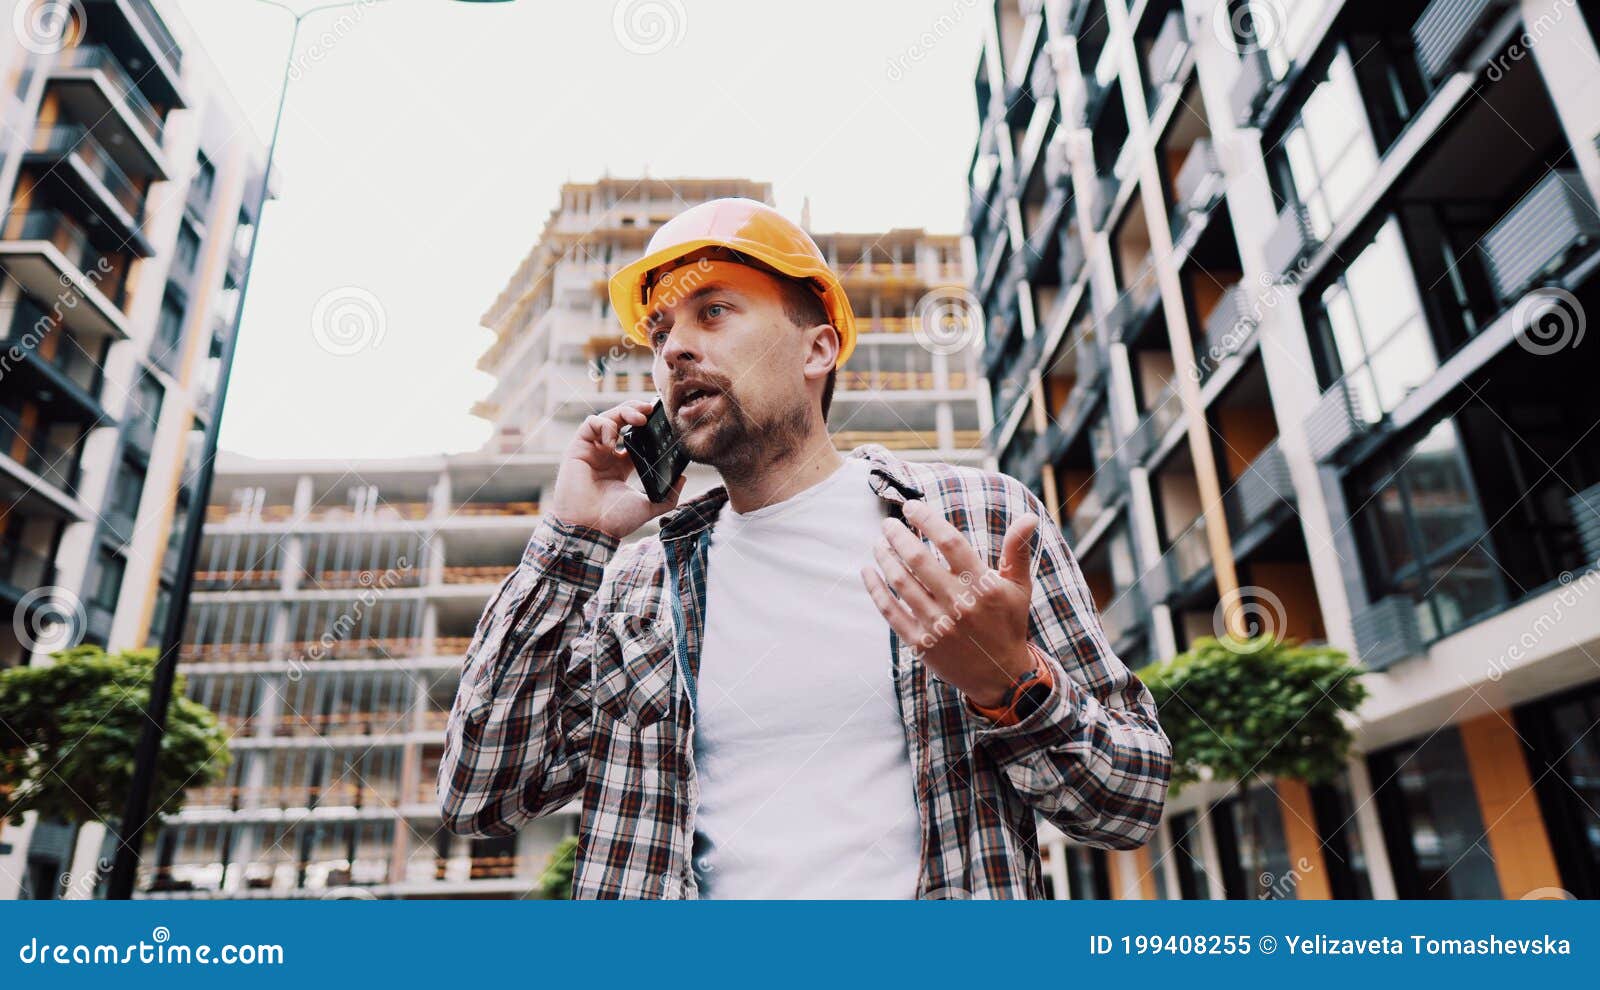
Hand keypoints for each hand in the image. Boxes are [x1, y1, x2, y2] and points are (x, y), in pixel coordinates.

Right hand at [547, 399, 686, 538]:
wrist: (589, 528)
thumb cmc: (613, 521)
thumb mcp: (648, 507)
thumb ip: (668, 495)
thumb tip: (683, 478)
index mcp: (621, 466)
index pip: (636, 437)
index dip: (648, 426)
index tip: (662, 419)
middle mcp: (606, 455)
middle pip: (621, 421)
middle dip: (636, 410)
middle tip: (651, 408)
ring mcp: (592, 450)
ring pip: (607, 417)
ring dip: (624, 412)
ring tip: (639, 418)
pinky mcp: (578, 448)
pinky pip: (590, 424)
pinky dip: (604, 426)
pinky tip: (613, 441)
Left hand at [860, 499, 1039, 707]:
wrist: (1001, 677)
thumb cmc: (1009, 625)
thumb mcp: (1019, 588)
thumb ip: (1018, 551)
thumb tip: (1029, 516)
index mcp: (983, 585)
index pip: (950, 542)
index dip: (928, 520)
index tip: (911, 507)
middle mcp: (959, 603)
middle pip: (919, 560)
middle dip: (898, 536)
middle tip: (888, 524)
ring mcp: (937, 625)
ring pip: (901, 583)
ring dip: (885, 558)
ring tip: (878, 544)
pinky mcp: (921, 643)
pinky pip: (890, 612)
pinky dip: (875, 589)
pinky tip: (868, 572)